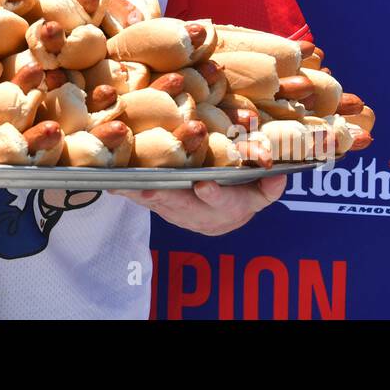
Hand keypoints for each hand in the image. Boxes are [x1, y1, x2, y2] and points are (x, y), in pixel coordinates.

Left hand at [109, 175, 286, 235]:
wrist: (226, 217)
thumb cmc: (245, 191)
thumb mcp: (262, 190)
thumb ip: (270, 185)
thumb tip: (277, 172)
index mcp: (232, 205)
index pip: (224, 201)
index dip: (214, 195)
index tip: (204, 186)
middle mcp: (204, 214)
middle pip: (185, 207)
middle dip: (168, 198)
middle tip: (151, 189)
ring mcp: (182, 212)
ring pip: (161, 204)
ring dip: (144, 195)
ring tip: (126, 185)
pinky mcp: (164, 207)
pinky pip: (145, 200)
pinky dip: (129, 193)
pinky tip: (113, 185)